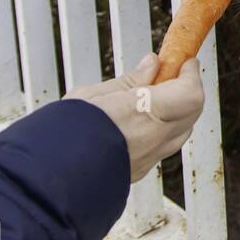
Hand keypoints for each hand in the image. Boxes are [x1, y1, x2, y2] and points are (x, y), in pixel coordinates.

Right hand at [65, 54, 204, 181]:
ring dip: (178, 111)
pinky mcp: (139, 173)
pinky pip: (163, 147)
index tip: (185, 61)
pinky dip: (163, 129)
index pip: (191, 93)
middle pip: (192, 112)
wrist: (47, 178)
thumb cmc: (63, 131)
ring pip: (180, 132)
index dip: (191, 75)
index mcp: (146, 113)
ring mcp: (149, 159)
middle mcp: (154, 139)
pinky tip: (143, 120)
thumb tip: (153, 64)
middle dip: (187, 90)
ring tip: (155, 96)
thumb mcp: (93, 94)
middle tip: (171, 74)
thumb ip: (129, 81)